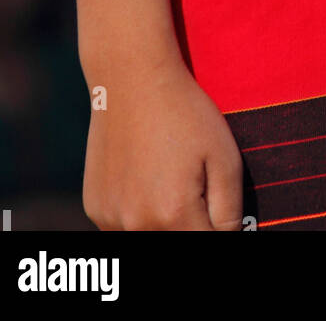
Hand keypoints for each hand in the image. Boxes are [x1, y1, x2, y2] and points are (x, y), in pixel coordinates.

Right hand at [82, 53, 242, 230]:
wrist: (132, 79)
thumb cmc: (186, 114)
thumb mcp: (225, 158)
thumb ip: (230, 212)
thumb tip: (230, 240)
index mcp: (173, 215)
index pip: (208, 246)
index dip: (219, 230)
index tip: (217, 206)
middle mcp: (136, 226)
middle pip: (177, 246)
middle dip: (192, 227)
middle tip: (193, 187)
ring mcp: (110, 219)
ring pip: (149, 240)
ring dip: (164, 226)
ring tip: (169, 181)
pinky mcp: (94, 208)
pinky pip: (124, 227)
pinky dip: (139, 216)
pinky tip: (145, 180)